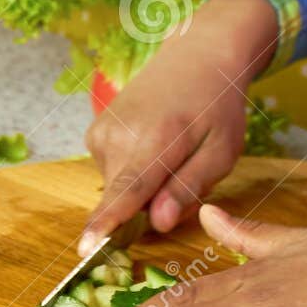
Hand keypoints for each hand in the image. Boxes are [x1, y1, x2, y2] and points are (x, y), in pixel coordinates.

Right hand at [80, 0, 278, 250]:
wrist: (196, 55)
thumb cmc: (217, 105)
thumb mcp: (221, 151)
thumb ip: (188, 188)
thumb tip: (156, 224)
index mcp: (156, 139)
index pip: (126, 191)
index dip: (107, 224)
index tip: (85, 251)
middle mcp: (119, 135)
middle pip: (126, 199)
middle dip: (153, 203)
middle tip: (187, 169)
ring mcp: (102, 132)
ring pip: (119, 187)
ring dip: (145, 185)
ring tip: (172, 151)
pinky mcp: (95, 133)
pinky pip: (113, 172)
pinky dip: (134, 170)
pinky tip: (154, 144)